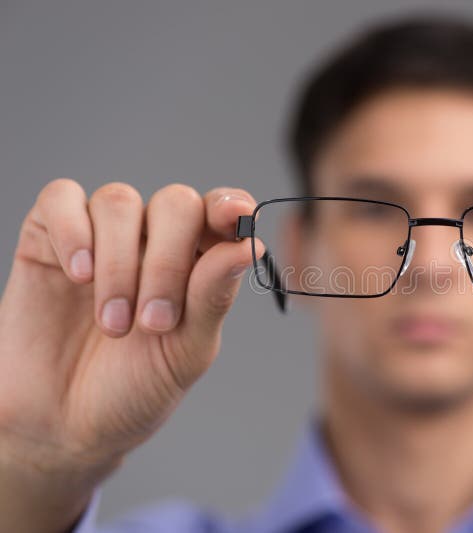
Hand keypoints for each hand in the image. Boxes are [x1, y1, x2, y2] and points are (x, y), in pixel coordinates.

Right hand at [0, 180, 262, 531]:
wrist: (60, 426)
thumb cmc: (132, 390)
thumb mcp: (185, 351)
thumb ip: (213, 296)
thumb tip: (250, 245)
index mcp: (198, 262)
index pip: (219, 213)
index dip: (229, 206)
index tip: (234, 216)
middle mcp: (152, 240)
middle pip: (175, 203)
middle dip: (168, 261)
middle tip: (154, 323)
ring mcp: (101, 236)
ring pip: (119, 201)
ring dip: (119, 264)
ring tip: (113, 325)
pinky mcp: (46, 238)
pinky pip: (61, 197)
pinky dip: (72, 229)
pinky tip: (78, 276)